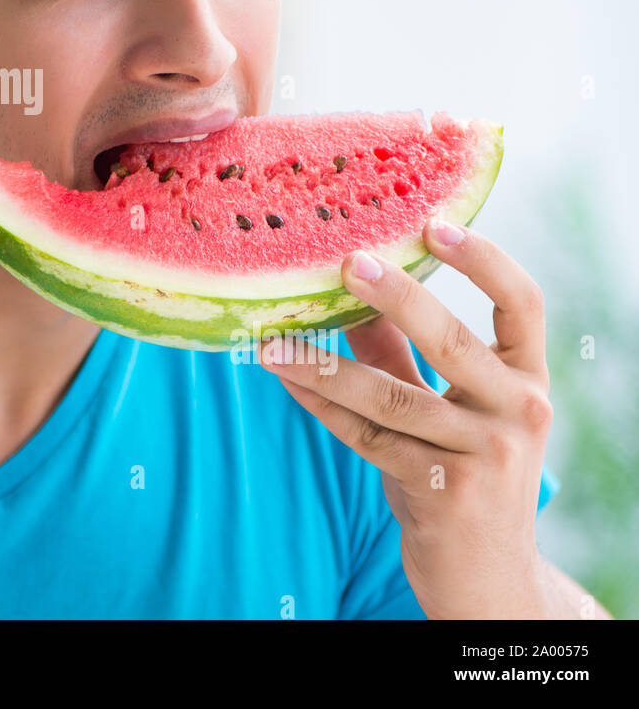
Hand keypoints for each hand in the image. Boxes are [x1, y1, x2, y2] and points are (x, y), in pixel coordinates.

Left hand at [258, 217, 553, 618]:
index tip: (433, 222)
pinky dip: (321, 405)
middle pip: (453, 338)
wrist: (486, 579)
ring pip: (392, 394)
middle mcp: (519, 411)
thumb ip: (405, 353)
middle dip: (397, 297)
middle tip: (347, 262)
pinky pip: (368, 435)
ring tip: (273, 338)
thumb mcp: (447, 408)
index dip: (484, 258)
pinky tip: (286, 379)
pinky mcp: (445, 489)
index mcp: (527, 379)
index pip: (523, 303)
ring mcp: (485, 454)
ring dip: (323, 363)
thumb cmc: (459, 475)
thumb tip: (351, 290)